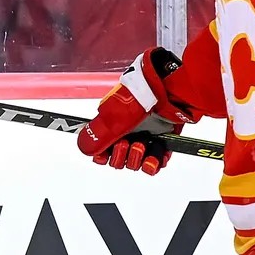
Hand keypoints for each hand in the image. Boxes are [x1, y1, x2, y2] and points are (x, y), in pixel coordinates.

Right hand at [77, 48, 189, 173]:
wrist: (171, 91)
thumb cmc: (139, 98)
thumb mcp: (112, 118)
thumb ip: (96, 136)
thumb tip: (84, 148)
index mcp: (112, 123)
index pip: (101, 148)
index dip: (102, 155)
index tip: (104, 154)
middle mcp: (127, 131)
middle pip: (118, 159)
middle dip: (121, 155)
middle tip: (127, 143)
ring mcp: (146, 136)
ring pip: (136, 162)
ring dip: (137, 158)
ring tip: (142, 145)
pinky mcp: (163, 141)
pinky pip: (155, 162)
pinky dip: (154, 163)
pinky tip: (153, 158)